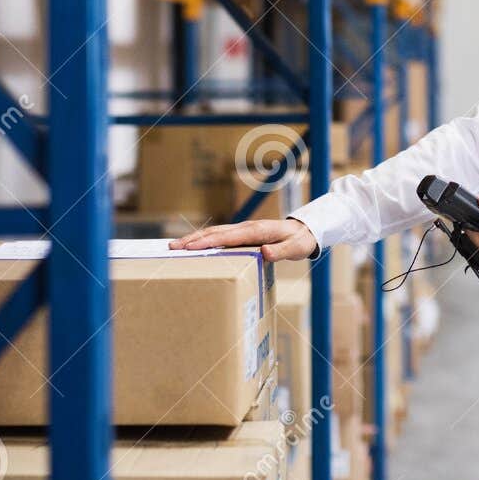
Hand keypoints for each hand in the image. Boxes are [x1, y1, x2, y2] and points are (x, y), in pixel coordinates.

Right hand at [168, 218, 317, 261]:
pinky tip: (194, 245)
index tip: (190, 248)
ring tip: (175, 246)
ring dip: (195, 238)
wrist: (306, 231)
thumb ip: (280, 251)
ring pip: (215, 232)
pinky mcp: (243, 233)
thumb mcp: (295, 248)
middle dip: (193, 240)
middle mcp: (247, 227)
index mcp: (257, 231)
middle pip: (215, 232)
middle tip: (172, 248)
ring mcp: (244, 229)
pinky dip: (204, 239)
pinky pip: (220, 235)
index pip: (228, 236)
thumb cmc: (300, 241)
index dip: (208, 242)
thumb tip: (264, 251)